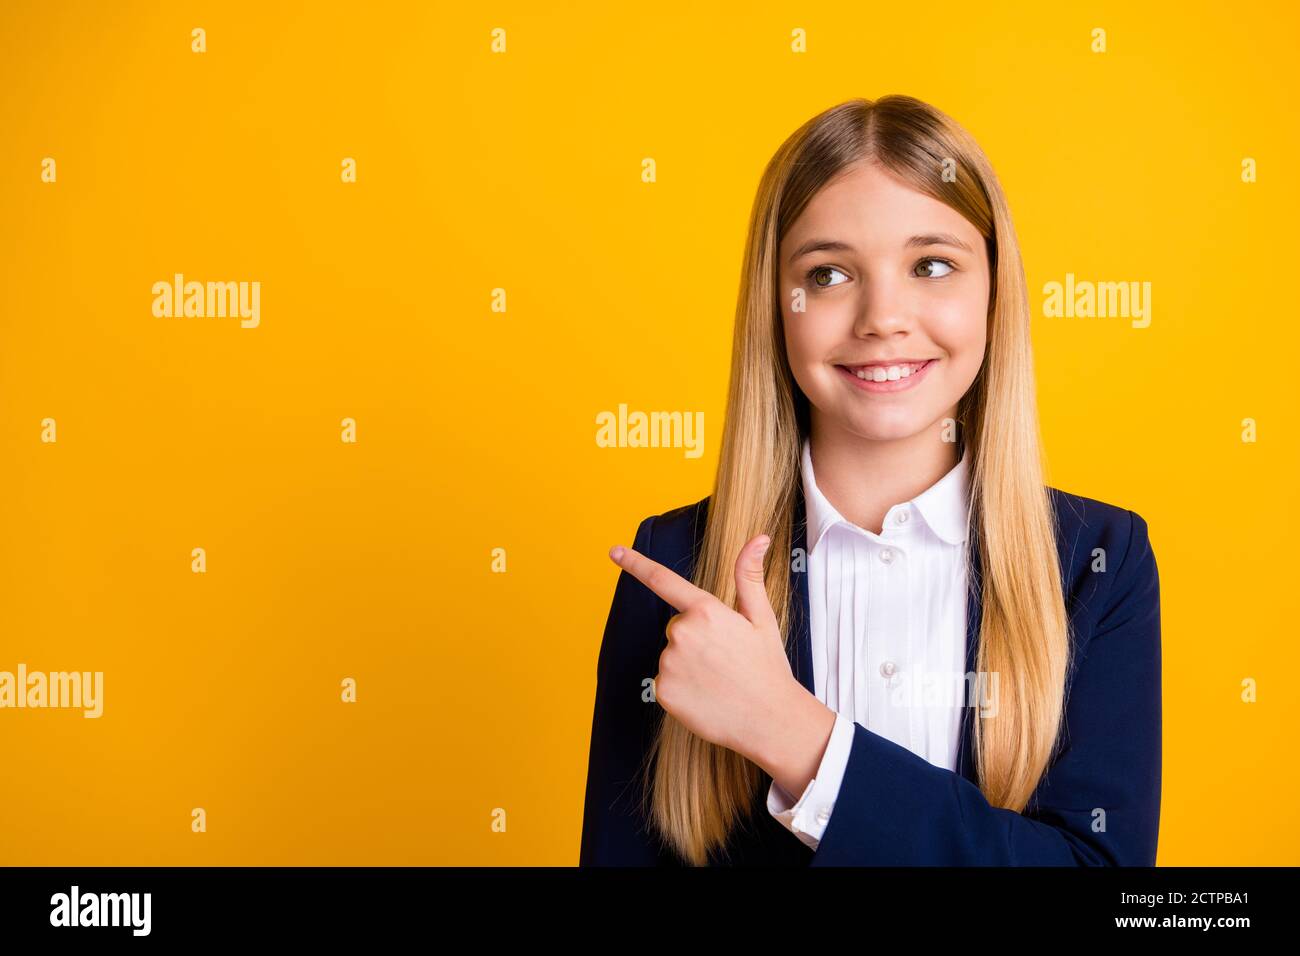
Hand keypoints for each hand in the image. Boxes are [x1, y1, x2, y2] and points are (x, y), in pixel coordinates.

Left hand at [607, 533, 801, 762]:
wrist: (770, 720)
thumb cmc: (767, 667)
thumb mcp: (761, 618)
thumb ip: (749, 575)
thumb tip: (759, 537)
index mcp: (705, 611)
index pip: (663, 581)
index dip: (635, 564)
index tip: (614, 552)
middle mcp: (681, 633)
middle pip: (677, 627)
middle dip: (696, 638)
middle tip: (724, 659)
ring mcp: (669, 663)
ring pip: (671, 655)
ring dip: (688, 664)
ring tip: (718, 679)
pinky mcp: (662, 691)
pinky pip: (665, 682)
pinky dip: (682, 688)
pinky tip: (706, 696)